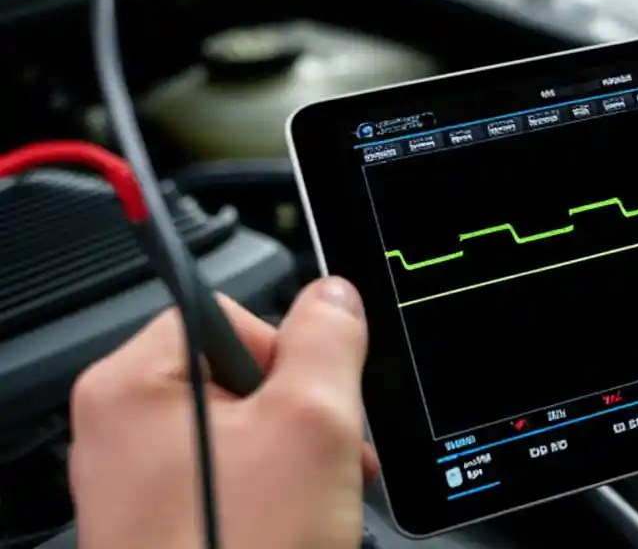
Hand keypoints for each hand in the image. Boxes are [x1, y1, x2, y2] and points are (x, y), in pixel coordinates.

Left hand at [69, 277, 378, 548]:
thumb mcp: (313, 424)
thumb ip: (327, 340)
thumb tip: (332, 296)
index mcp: (132, 387)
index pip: (228, 314)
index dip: (290, 354)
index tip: (315, 401)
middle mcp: (121, 434)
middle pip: (241, 378)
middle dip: (302, 417)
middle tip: (325, 459)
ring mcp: (142, 488)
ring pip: (246, 436)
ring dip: (298, 461)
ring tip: (314, 506)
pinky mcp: (166, 531)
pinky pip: (235, 484)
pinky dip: (276, 499)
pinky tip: (296, 531)